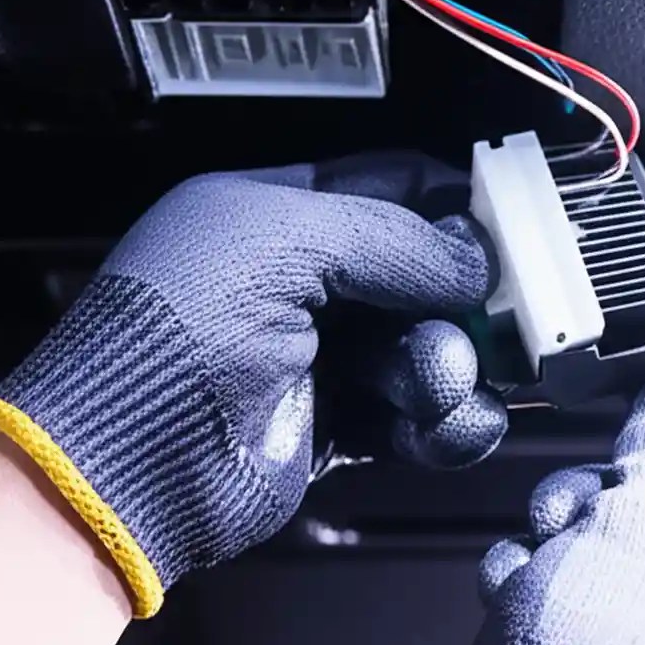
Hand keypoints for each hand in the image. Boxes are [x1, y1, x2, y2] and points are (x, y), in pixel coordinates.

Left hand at [0, 154, 505, 617]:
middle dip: (464, 299)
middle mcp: (309, 280)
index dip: (459, 202)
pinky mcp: (344, 427)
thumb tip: (477, 258)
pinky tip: (437, 425)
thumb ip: (396, 239)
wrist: (132, 460)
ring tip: (428, 382)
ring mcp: (328, 356)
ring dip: (448, 367)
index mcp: (282, 212)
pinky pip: (425, 418)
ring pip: (437, 349)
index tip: (513, 226)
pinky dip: (445, 425)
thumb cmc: (178, 329)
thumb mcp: (285, 240)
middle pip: (431, 274)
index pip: (395, 185)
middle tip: (491, 317)